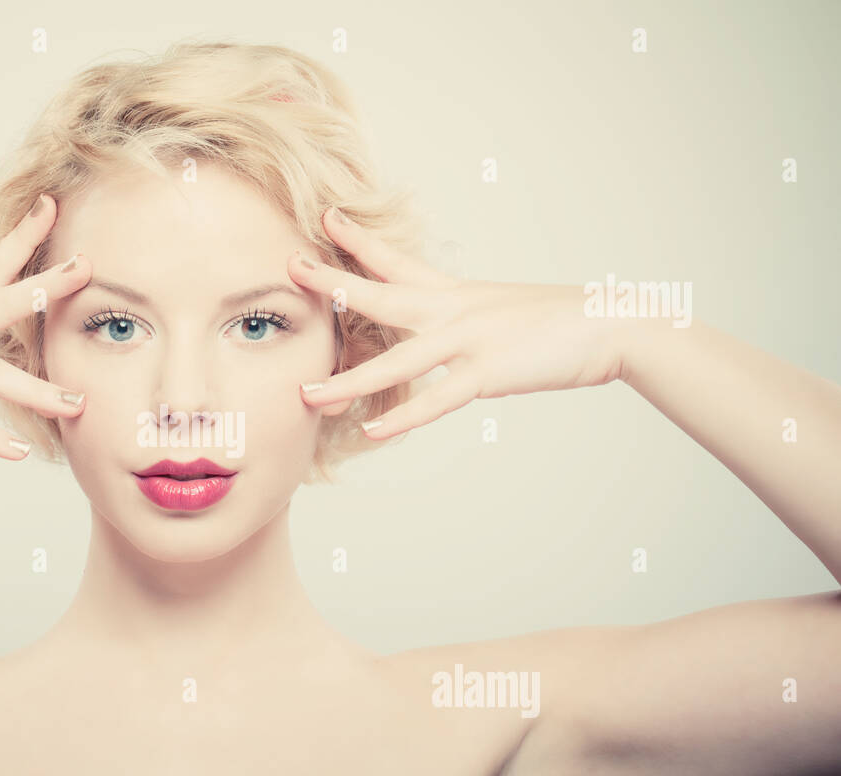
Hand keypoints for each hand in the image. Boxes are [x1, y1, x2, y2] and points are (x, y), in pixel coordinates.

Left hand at [288, 207, 628, 438]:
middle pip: (380, 295)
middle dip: (332, 284)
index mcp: (455, 293)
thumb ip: (463, 321)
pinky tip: (373, 431)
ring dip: (347, 381)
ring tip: (307, 395)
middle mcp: (453, 310)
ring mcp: (469, 340)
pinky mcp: (488, 372)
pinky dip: (404, 418)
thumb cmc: (558, 322)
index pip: (397, 260)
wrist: (612, 323)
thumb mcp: (500, 312)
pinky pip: (436, 399)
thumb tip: (441, 334)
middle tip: (289, 267)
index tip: (326, 218)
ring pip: (395, 360)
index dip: (359, 240)